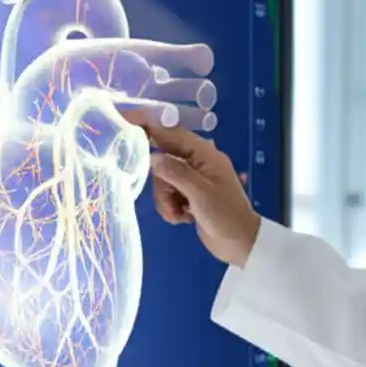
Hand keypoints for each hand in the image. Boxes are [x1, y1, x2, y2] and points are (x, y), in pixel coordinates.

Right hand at [122, 113, 259, 267]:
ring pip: (162, 180)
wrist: (240, 244)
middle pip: (163, 160)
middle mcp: (198, 162)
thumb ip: (176, 173)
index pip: (172, 134)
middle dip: (161, 183)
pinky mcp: (188, 194)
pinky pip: (167, 193)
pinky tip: (183, 218)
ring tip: (180, 214)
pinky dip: (170, 206)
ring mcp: (192, 178)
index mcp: (205, 154)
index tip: (125, 122)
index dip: (149, 127)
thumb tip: (153, 156)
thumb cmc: (226, 216)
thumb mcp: (201, 194)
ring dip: (166, 200)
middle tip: (171, 201)